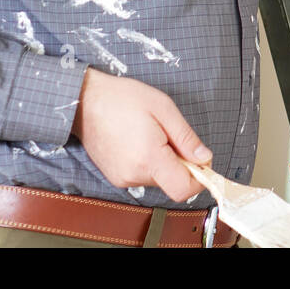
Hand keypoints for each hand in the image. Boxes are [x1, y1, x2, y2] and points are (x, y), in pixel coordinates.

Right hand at [71, 67, 212, 201]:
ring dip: (162, 160)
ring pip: (158, 178)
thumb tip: (205, 158)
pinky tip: (138, 140)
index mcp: (148, 158)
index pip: (183, 190)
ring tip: (149, 133)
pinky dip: (148, 162)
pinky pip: (142, 175)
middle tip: (168, 133)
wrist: (84, 101)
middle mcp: (133, 175)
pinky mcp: (115, 177)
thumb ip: (186, 138)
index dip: (199, 178)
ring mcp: (122, 179)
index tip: (201, 160)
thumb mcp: (163, 108)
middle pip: (172, 182)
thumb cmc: (123, 99)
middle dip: (179, 162)